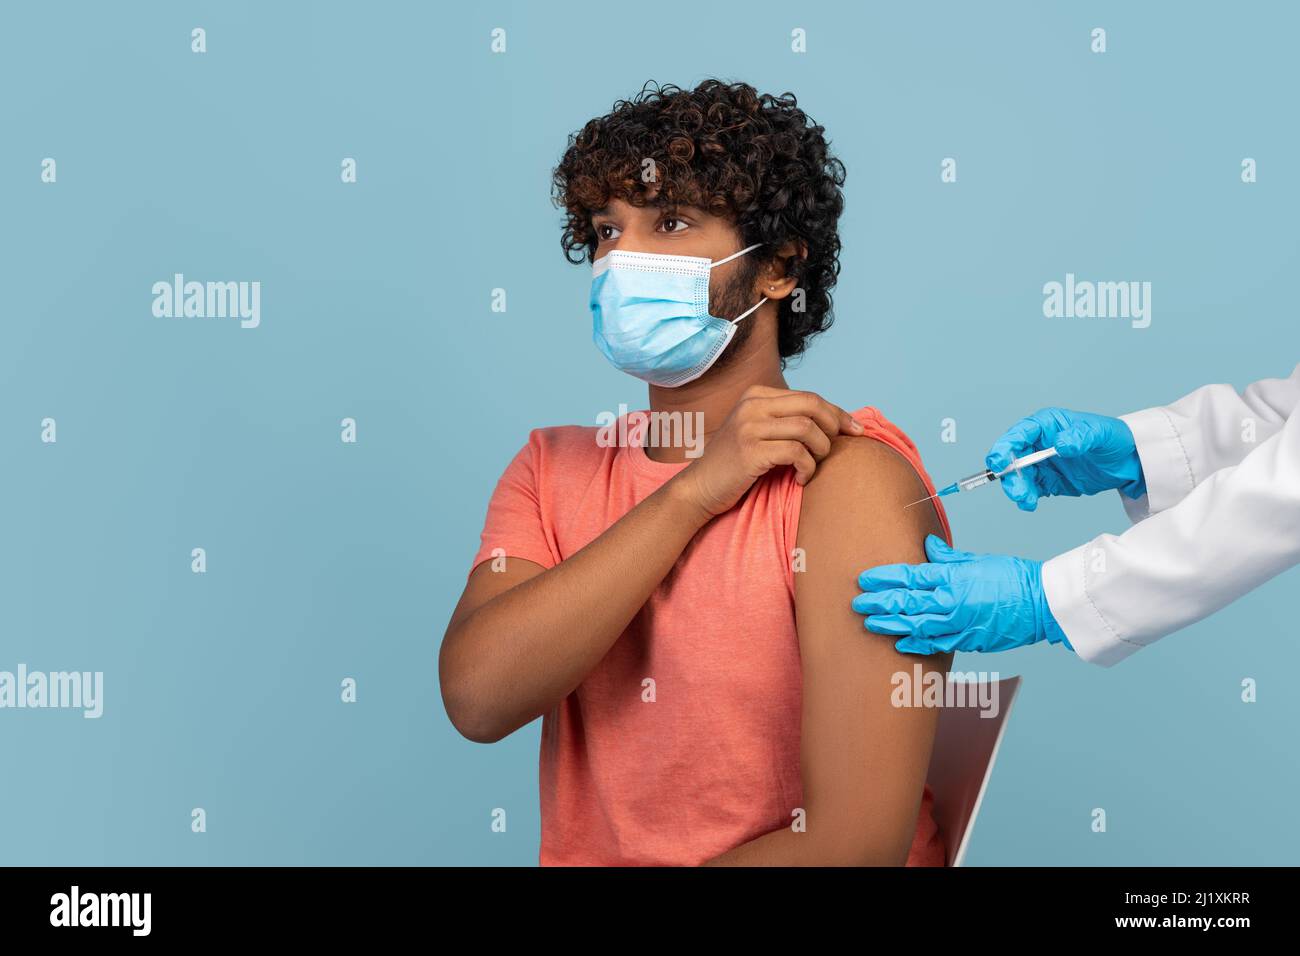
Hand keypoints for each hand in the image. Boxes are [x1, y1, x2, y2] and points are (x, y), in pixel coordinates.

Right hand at [674, 386, 862, 517]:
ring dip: (820, 450)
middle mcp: (751, 405)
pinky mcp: (750, 450)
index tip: (856, 430)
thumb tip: (835, 421)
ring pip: (807, 428)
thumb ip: (786, 421)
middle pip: (812, 405)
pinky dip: (807, 467)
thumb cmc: (736, 466)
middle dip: (835, 426)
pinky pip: (796, 452)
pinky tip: (800, 479)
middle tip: (841, 448)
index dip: (837, 413)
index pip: (809, 397)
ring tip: (813, 466)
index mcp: (756, 395)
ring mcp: (749, 426)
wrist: (699, 488)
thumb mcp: (758, 432)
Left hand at [852, 534, 1072, 653]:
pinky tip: (900, 643)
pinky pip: (935, 644)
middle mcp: (951, 601)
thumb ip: (948, 557)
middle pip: (906, 602)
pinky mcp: (968, 641)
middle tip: (857, 603)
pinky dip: (916, 644)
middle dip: (878, 603)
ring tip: (869, 623)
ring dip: (890, 624)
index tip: (865, 579)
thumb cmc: (1013, 577)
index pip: (909, 576)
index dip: (884, 579)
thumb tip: (928, 546)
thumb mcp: (978, 559)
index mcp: (952, 576)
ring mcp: (958, 624)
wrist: (1042, 604)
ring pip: (915, 625)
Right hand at [985, 407, 1145, 510]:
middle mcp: (1039, 443)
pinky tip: (1031, 504)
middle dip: (1011, 475)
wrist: (1129, 462)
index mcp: (1047, 425)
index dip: (1004, 447)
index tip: (998, 462)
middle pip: (1013, 458)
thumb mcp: (1100, 434)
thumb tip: (1061, 445)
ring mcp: (1043, 463)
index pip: (1020, 434)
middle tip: (1018, 491)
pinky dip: (1027, 497)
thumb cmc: (1114, 438)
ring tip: (1027, 501)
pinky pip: (1031, 490)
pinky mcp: (1049, 481)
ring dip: (1018, 489)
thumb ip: (1080, 437)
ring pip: (1019, 477)